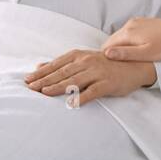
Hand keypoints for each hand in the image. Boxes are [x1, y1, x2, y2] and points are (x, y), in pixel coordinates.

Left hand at [24, 48, 155, 105]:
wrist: (133, 65)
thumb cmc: (105, 64)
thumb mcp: (82, 59)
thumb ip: (62, 63)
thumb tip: (39, 66)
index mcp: (78, 55)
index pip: (55, 64)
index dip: (41, 72)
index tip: (27, 80)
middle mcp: (86, 62)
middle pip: (62, 72)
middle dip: (44, 80)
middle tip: (30, 88)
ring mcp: (97, 72)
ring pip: (74, 81)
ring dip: (58, 87)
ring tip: (45, 93)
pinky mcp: (107, 84)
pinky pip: (92, 91)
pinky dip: (81, 97)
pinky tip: (71, 104)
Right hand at [101, 17, 160, 62]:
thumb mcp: (146, 54)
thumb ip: (125, 54)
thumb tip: (106, 53)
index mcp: (128, 32)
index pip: (107, 45)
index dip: (106, 57)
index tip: (110, 68)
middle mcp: (130, 24)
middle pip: (113, 40)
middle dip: (112, 52)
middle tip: (119, 66)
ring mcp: (137, 21)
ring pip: (121, 36)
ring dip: (121, 47)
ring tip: (129, 60)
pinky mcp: (144, 21)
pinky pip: (130, 32)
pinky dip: (129, 41)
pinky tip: (138, 50)